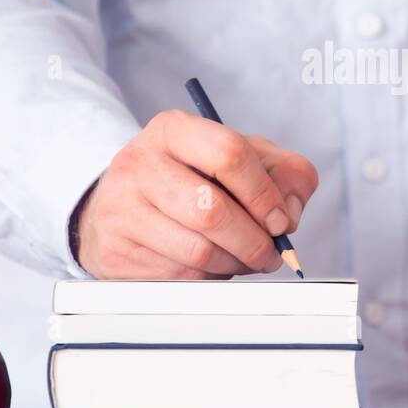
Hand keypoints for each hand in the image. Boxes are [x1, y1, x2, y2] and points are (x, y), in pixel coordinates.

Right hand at [73, 109, 318, 279]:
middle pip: (212, 210)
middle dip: (254, 241)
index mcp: (173, 130)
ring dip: (235, 264)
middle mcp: (139, 163)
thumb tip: (291, 212)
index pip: (229, 154)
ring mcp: (122, 208)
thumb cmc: (193, 178)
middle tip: (270, 253)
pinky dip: (209, 277)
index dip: (264, 194)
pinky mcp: (116, 251)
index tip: (280, 220)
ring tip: (245, 258)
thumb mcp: (241, 158)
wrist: (122, 203)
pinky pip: (179, 276)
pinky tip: (214, 265)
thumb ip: (284, 172)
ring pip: (198, 251)